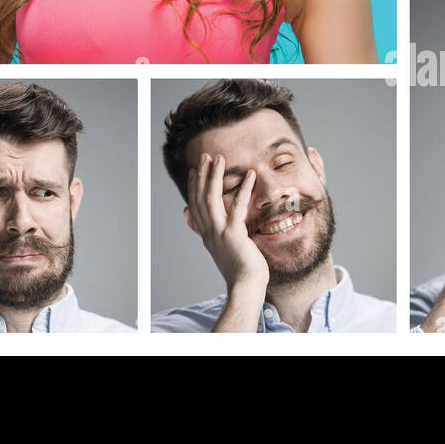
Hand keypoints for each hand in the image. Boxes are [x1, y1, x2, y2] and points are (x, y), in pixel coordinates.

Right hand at [188, 153, 268, 294]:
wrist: (245, 287)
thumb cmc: (239, 270)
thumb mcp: (221, 249)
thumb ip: (212, 234)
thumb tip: (204, 225)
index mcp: (206, 234)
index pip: (195, 205)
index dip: (194, 186)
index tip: (195, 169)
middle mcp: (209, 232)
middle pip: (200, 198)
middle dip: (202, 175)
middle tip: (205, 156)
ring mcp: (219, 233)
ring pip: (211, 199)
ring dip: (214, 176)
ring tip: (219, 158)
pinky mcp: (234, 235)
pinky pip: (237, 207)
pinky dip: (243, 189)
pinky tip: (250, 175)